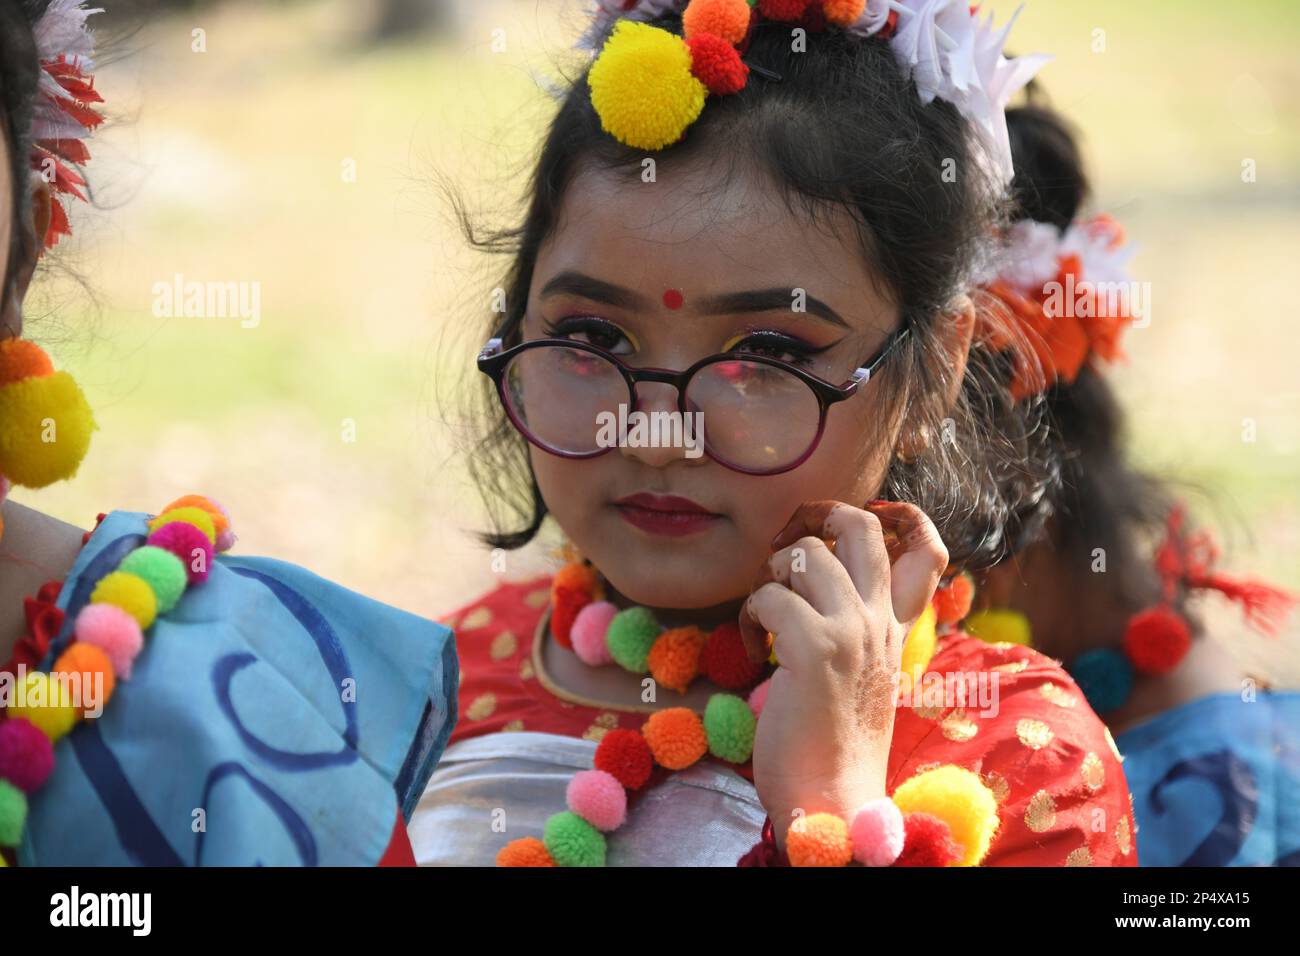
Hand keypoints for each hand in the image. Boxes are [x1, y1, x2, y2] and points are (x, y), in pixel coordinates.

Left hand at [740, 499, 947, 849]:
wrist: (833, 798)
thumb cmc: (834, 742)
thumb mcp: (860, 673)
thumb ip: (854, 628)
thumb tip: (811, 578)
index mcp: (896, 628)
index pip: (928, 551)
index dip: (900, 518)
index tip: (861, 519)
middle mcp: (880, 621)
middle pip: (862, 527)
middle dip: (817, 517)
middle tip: (788, 545)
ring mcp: (851, 631)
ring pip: (806, 554)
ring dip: (771, 575)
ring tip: (765, 615)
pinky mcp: (815, 648)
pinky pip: (769, 597)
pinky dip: (748, 618)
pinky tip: (751, 650)